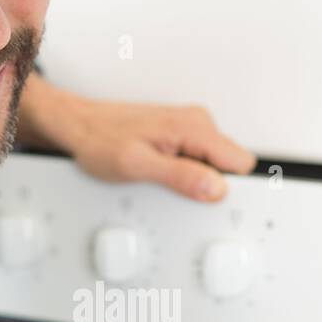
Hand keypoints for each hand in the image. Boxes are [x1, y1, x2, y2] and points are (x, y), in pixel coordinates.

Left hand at [16, 71, 255, 201]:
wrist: (80, 126)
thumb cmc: (101, 140)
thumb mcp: (138, 166)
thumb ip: (181, 177)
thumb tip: (215, 188)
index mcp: (194, 127)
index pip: (240, 164)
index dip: (226, 187)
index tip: (205, 199)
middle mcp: (197, 123)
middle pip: (230, 165)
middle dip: (210, 184)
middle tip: (175, 189)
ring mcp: (190, 128)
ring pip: (215, 164)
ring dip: (194, 178)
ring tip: (161, 177)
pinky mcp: (181, 136)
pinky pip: (200, 159)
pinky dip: (185, 171)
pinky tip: (160, 171)